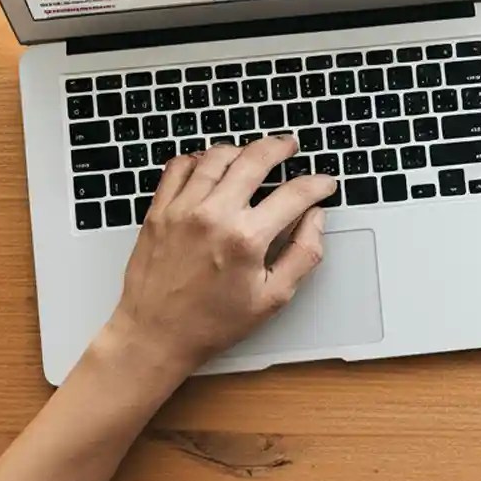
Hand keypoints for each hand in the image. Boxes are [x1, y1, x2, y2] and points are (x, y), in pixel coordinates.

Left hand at [103, 136, 335, 376]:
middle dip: (279, 148)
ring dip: (241, 149)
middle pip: (254, 159)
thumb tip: (316, 220)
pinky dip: (199, 159)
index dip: (317, 185)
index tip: (324, 184)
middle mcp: (213, 216)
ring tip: (253, 153)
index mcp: (246, 239)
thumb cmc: (212, 322)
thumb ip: (303, 254)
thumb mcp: (273, 298)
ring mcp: (182, 209)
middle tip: (290, 146)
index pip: (294, 195)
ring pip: (216, 156)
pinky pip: (179, 167)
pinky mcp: (159, 211)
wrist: (156, 334)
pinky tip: (211, 165)